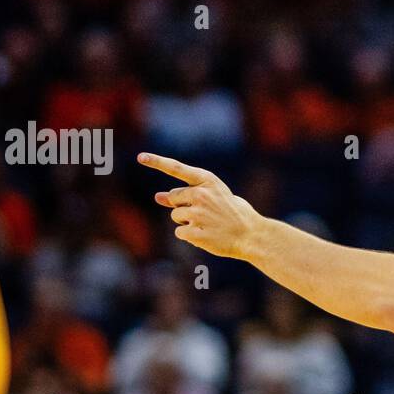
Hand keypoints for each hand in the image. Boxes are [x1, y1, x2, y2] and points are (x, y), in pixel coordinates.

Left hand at [140, 152, 263, 259]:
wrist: (252, 235)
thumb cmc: (233, 214)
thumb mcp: (215, 196)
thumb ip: (187, 195)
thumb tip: (157, 196)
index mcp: (208, 181)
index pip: (177, 169)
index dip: (157, 162)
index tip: (141, 157)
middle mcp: (201, 195)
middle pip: (174, 199)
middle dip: (184, 206)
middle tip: (206, 214)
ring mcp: (198, 214)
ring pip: (175, 216)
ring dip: (187, 222)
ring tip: (208, 225)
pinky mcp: (196, 232)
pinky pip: (180, 232)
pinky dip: (190, 235)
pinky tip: (206, 236)